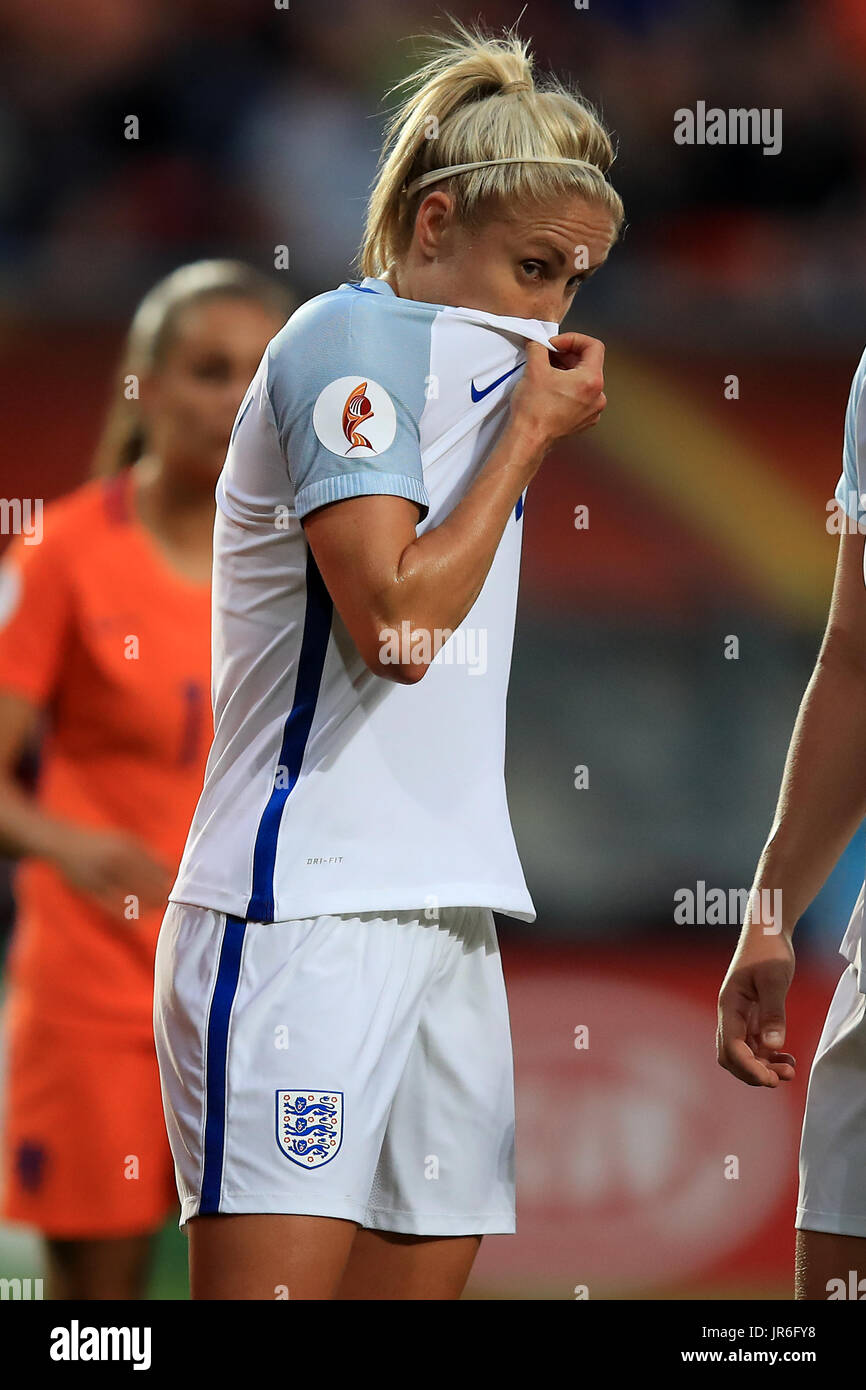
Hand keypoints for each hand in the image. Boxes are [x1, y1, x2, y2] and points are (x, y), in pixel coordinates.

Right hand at [49, 825, 173, 919]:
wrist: (65, 842)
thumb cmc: (101, 843)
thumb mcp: (123, 841)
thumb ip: (145, 854)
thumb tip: (170, 868)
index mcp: (127, 846)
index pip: (155, 864)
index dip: (167, 878)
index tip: (180, 887)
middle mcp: (116, 859)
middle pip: (145, 879)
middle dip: (159, 892)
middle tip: (169, 902)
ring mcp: (103, 873)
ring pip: (129, 892)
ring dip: (145, 903)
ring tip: (156, 910)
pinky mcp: (90, 887)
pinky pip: (110, 904)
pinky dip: (123, 913)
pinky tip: (134, 920)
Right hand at [509, 332, 605, 450]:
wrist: (528, 439)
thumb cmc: (533, 410)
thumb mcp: (534, 368)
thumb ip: (538, 347)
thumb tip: (538, 342)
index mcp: (592, 380)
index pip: (593, 346)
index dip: (573, 339)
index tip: (556, 344)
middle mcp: (598, 396)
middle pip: (588, 363)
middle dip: (567, 355)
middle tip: (547, 356)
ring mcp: (593, 410)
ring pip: (584, 380)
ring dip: (567, 372)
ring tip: (547, 372)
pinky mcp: (584, 420)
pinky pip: (581, 396)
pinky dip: (569, 388)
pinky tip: (552, 390)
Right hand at [717, 926, 796, 1086]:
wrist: (768, 931)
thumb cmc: (768, 950)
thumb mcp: (774, 980)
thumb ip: (773, 1013)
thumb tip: (772, 1046)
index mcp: (730, 1006)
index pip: (732, 1048)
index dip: (750, 1068)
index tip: (772, 1080)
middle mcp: (730, 1014)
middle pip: (732, 1056)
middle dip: (754, 1072)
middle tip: (783, 1078)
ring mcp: (739, 1016)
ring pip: (743, 1053)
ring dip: (763, 1067)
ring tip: (789, 1071)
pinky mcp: (751, 1015)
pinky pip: (754, 1044)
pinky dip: (768, 1056)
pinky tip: (786, 1058)